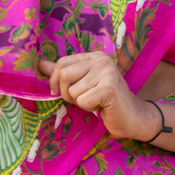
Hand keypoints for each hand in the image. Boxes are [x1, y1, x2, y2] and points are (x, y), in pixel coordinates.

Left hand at [38, 52, 156, 140]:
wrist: (134, 118)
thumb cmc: (105, 102)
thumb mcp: (82, 84)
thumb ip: (63, 73)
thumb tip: (40, 64)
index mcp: (94, 56)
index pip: (62, 63)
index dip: (55, 80)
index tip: (61, 92)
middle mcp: (101, 60)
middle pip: (64, 75)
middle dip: (67, 93)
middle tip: (83, 99)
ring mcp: (107, 73)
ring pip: (72, 91)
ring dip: (80, 102)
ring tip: (95, 102)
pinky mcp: (110, 88)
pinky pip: (83, 101)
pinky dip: (88, 108)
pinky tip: (102, 107)